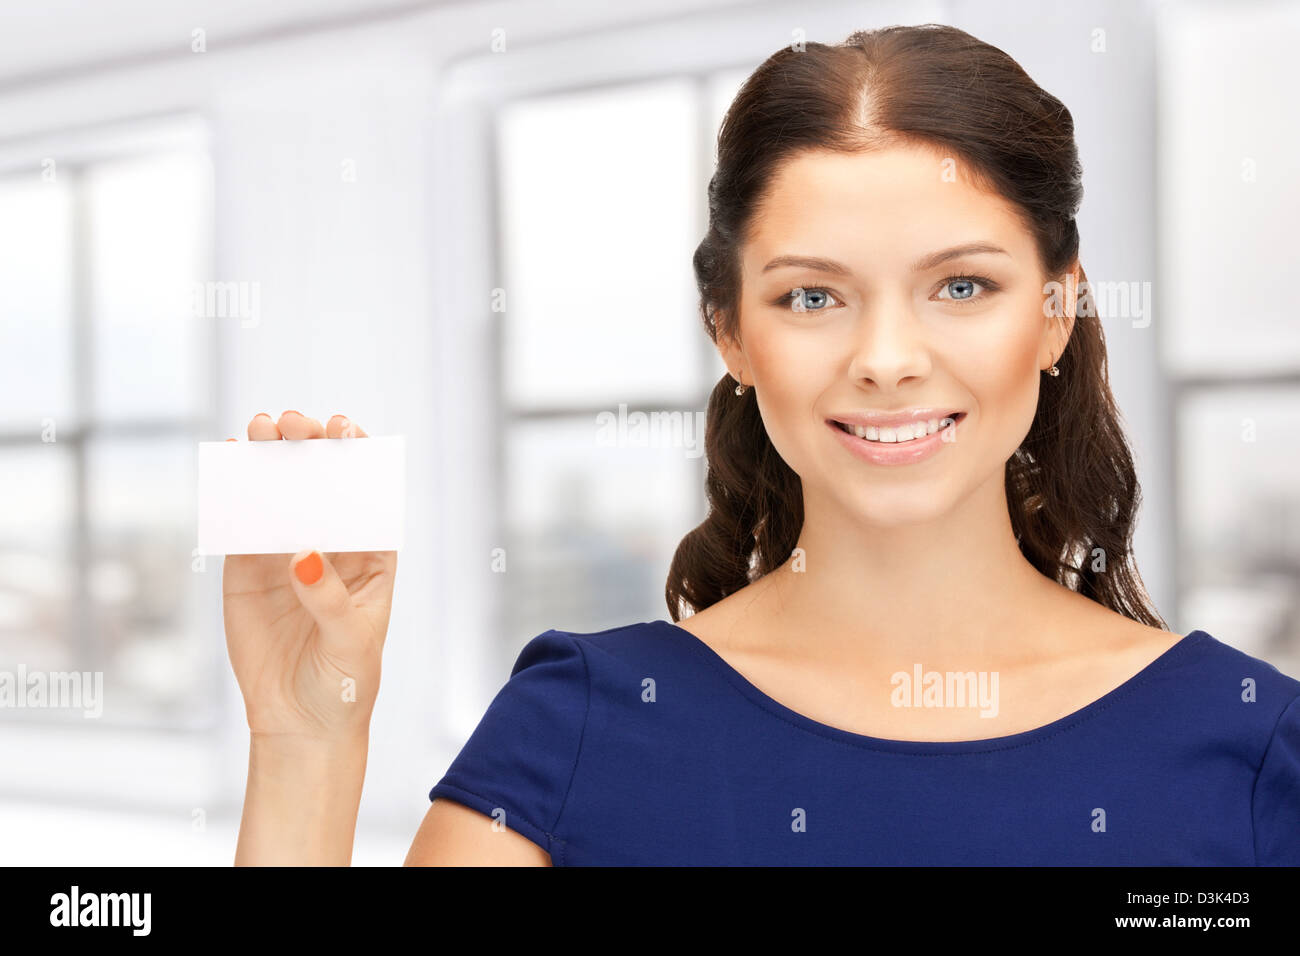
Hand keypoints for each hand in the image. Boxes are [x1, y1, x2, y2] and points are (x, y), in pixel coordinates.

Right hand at [221, 411, 396, 744]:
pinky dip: (233, 494)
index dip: (358, 455)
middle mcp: (330, 544)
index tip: (346, 428)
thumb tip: (304, 553)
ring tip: (260, 430)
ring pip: (280, 493)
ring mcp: (287, 552)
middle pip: (322, 482)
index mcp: (371, 555)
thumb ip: (329, 599)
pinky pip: (240, 523)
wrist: (300, 723)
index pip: (367, 494)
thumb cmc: (345, 682)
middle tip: (294, 425)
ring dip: (271, 457)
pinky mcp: (248, 569)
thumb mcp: (351, 642)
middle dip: (311, 445)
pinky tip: (228, 465)